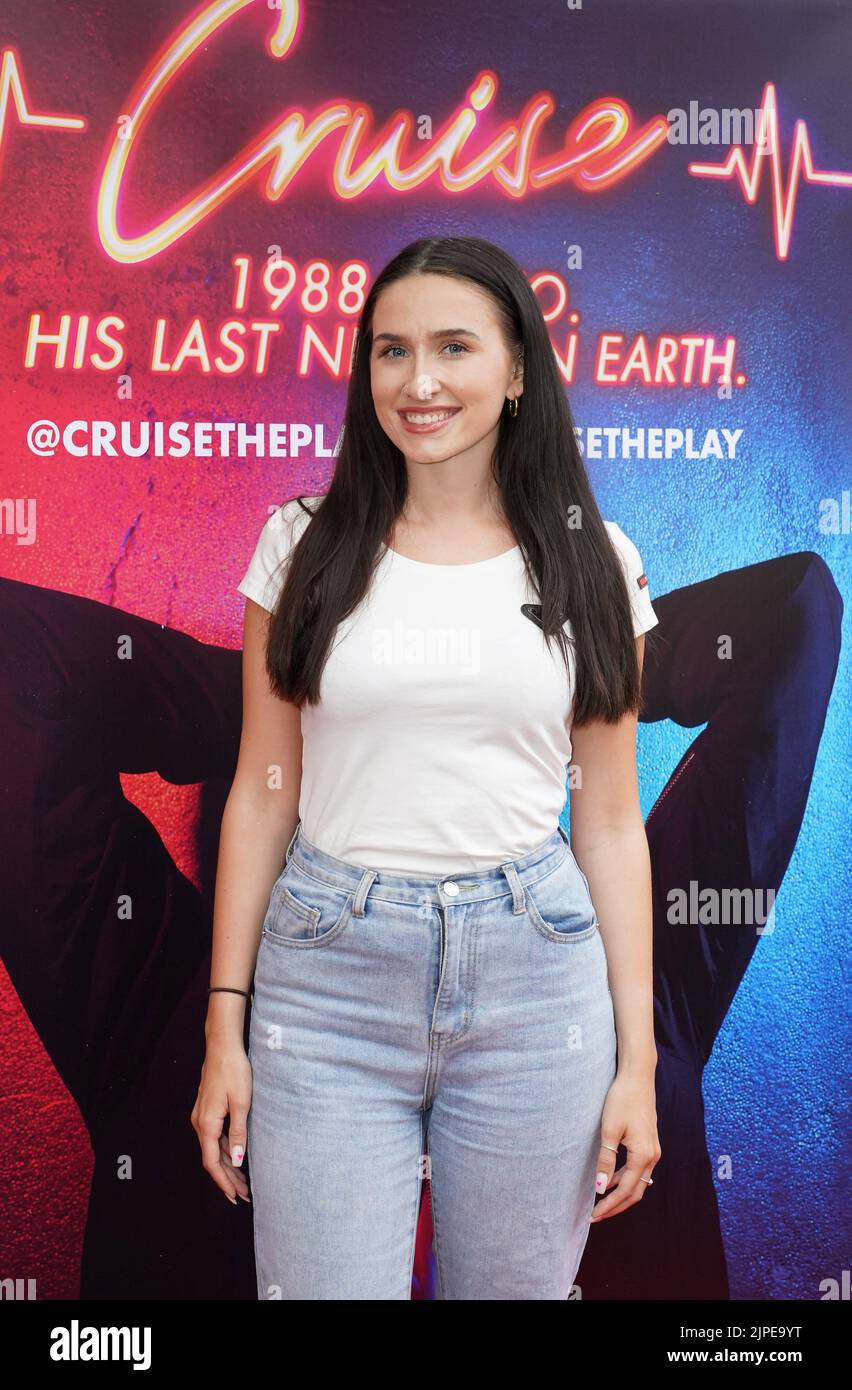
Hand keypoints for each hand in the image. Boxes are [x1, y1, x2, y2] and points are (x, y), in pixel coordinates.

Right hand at [190, 1041, 252, 1204]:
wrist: (222, 1046)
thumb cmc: (234, 1071)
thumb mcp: (242, 1103)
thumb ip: (239, 1133)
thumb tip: (237, 1160)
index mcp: (207, 1124)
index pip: (212, 1162)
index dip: (223, 1182)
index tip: (233, 1197)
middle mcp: (200, 1123)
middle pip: (212, 1158)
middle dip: (228, 1178)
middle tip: (243, 1195)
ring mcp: (202, 1116)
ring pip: (214, 1148)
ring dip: (228, 1165)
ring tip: (243, 1181)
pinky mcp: (208, 1109)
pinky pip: (215, 1136)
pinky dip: (226, 1149)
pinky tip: (237, 1156)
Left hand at [589, 1070, 660, 1221]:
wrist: (638, 1078)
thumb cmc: (622, 1100)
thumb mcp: (610, 1130)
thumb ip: (606, 1160)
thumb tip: (601, 1188)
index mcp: (643, 1156)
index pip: (626, 1191)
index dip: (610, 1205)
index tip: (594, 1215)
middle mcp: (652, 1157)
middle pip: (636, 1192)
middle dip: (617, 1205)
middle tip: (597, 1215)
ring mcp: (653, 1150)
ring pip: (639, 1182)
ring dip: (621, 1193)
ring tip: (601, 1201)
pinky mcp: (649, 1143)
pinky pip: (639, 1170)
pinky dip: (626, 1179)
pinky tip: (612, 1179)